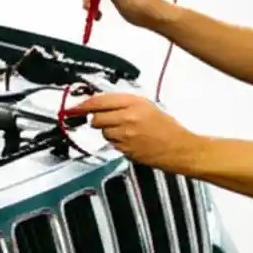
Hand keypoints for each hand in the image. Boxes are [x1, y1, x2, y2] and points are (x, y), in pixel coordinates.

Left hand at [65, 93, 205, 173]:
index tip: (73, 107)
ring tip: (125, 130)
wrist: (179, 148)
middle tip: (109, 119)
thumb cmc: (166, 127)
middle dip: (98, 119)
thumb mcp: (146, 105)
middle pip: (96, 118)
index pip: (99, 101)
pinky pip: (111, 143)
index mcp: (133, 103)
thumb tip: (98, 102)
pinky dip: (116, 141)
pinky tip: (130, 140)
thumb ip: (122, 102)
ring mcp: (125, 136)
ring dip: (108, 131)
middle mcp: (127, 118)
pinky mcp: (125, 150)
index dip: (83, 104)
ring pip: (102, 132)